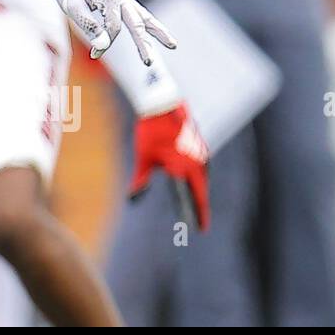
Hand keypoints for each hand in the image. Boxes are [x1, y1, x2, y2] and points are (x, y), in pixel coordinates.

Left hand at [48, 0, 175, 63]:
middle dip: (143, 44)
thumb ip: (88, 26)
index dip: (103, 43)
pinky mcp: (124, 0)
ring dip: (158, 32)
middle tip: (147, 62)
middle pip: (136, 24)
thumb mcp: (73, 6)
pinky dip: (151, 25)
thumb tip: (102, 46)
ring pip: (145, 18)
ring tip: (173, 45)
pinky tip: (161, 35)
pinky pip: (141, 14)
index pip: (113, 28)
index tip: (94, 55)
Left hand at [131, 105, 210, 231]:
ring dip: (200, 193)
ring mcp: (201, 154)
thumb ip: (141, 179)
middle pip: (202, 191)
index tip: (200, 230)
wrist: (163, 104)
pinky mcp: (200, 146)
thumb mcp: (144, 157)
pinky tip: (194, 185)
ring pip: (203, 179)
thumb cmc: (151, 131)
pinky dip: (198, 179)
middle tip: (201, 226)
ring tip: (198, 209)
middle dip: (201, 208)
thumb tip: (131, 198)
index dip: (198, 215)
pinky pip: (201, 168)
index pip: (195, 198)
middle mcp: (197, 162)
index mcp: (185, 167)